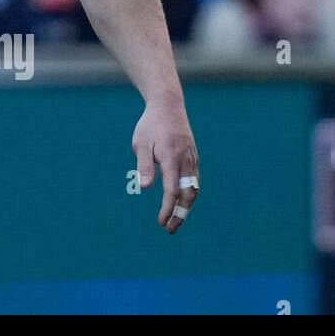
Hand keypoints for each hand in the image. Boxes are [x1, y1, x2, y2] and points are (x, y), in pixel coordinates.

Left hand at [132, 96, 199, 233]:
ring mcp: (193, 160)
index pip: (172, 191)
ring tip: (176, 220)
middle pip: (188, 194)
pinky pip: (195, 181)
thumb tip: (144, 187)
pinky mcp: (194, 158)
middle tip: (170, 229)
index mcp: (172, 158)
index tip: (161, 222)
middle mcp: (186, 161)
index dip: (168, 208)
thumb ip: (144, 165)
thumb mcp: (141, 143)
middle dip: (180, 214)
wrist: (168, 106)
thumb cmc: (150, 125)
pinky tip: (182, 203)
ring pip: (194, 189)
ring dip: (187, 207)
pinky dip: (190, 195)